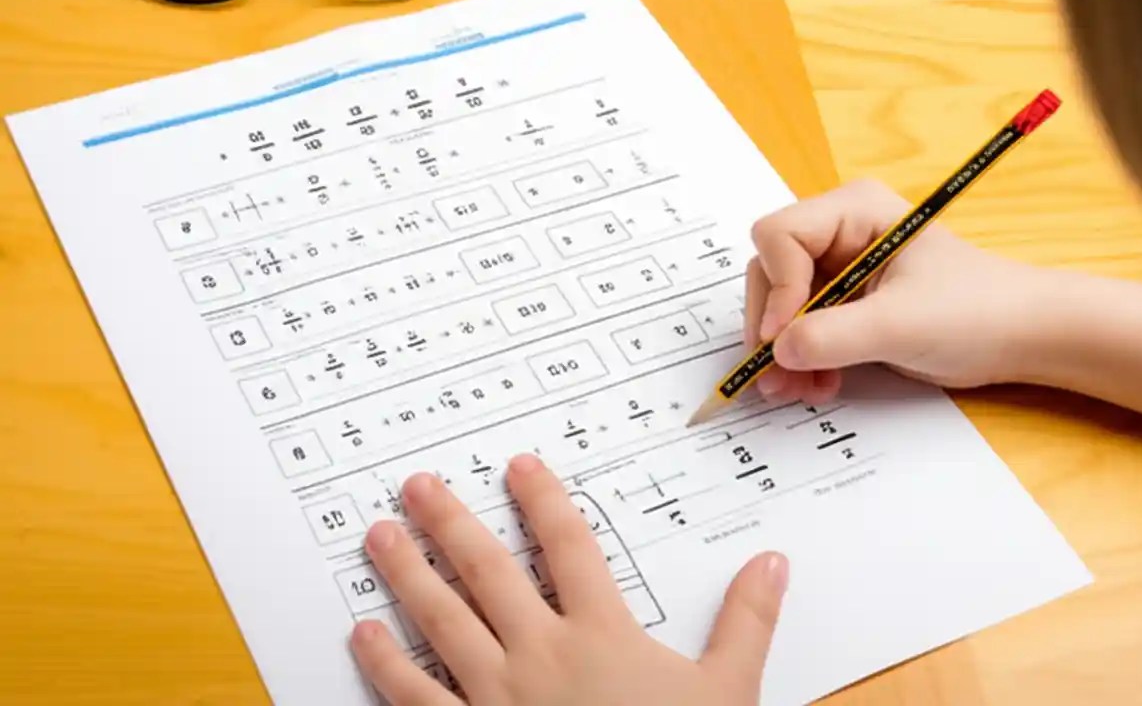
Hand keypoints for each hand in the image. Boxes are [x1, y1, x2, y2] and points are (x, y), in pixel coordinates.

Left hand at [350, 453, 788, 704]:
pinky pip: (415, 698)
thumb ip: (746, 621)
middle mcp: (539, 654)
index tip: (517, 465)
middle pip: (485, 571)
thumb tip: (770, 563)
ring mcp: (496, 697)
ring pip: (440, 621)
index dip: (542, 499)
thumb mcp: (728, 690)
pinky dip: (386, 665)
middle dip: (450, 521)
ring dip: (406, 573)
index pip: (568, 546)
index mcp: (601, 633)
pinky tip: (363, 634)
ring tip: (379, 535)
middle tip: (418, 484)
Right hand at [745, 177, 1046, 402]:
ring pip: (781, 307)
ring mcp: (840, 269)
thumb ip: (833, 336)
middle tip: (778, 375)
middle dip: (773, 328)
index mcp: (854, 211)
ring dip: (784, 351)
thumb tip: (778, 352)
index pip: (779, 237)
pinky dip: (802, 359)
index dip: (775, 288)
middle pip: (770, 273)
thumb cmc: (977, 311)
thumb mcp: (900, 324)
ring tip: (799, 389)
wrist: (1021, 337)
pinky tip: (819, 384)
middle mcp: (839, 233)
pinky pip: (802, 329)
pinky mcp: (846, 305)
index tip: (783, 337)